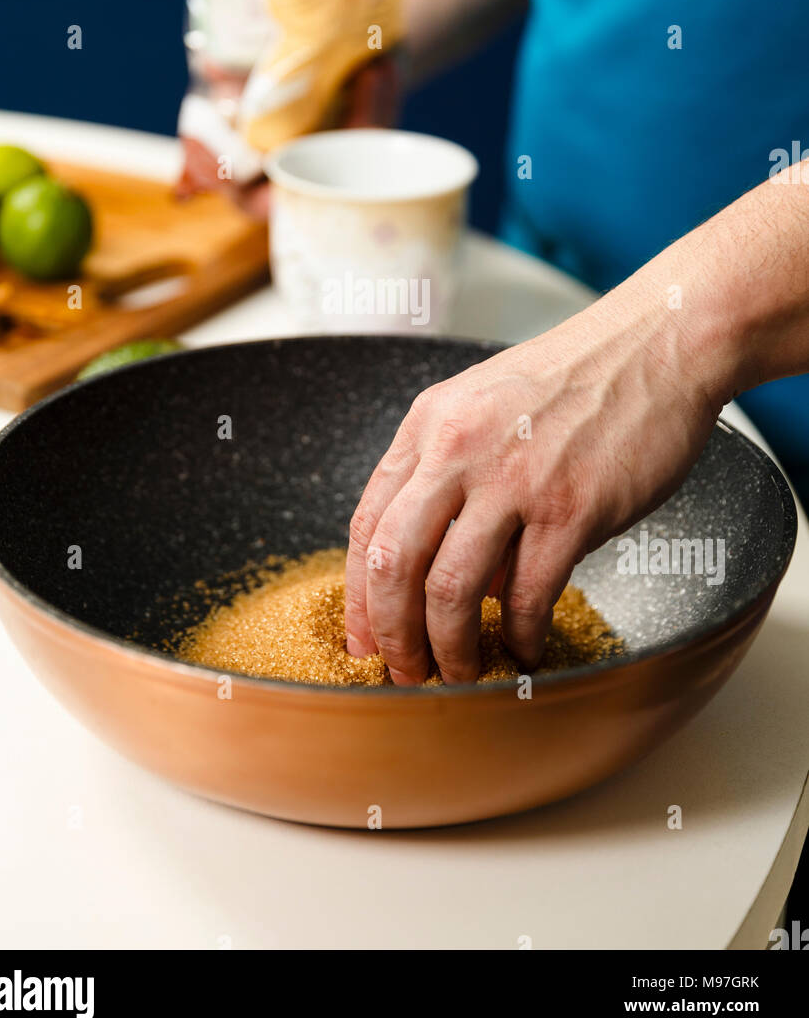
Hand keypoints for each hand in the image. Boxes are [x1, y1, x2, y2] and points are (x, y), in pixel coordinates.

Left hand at [344, 276, 729, 683]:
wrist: (657, 343)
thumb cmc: (576, 380)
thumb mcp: (485, 406)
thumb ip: (452, 478)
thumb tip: (448, 571)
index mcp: (429, 423)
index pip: (367, 522)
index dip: (359, 594)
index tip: (365, 638)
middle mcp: (458, 449)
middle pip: (393, 562)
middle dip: (392, 633)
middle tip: (403, 673)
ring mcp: (514, 479)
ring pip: (451, 588)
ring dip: (450, 647)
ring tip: (460, 673)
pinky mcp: (571, 507)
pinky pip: (527, 595)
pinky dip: (520, 635)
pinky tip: (524, 648)